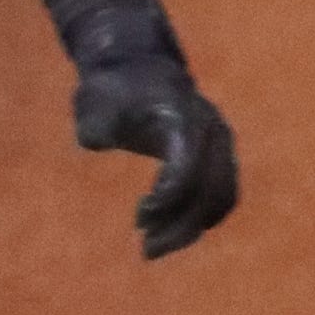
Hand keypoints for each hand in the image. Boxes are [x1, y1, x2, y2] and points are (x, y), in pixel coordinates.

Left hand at [73, 54, 237, 259]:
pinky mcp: (222, 154)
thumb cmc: (110, 89)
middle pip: (211, 190)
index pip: (188, 168)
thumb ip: (96, 127)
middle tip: (146, 249)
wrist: (135, 65)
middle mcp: (212, 129)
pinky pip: (223, 193)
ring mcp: (222, 141)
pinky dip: (202, 216)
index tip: (139, 218)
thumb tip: (96, 141)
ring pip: (222, 197)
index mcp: (183, 116)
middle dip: (180, 225)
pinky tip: (172, 233)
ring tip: (154, 247)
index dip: (168, 199)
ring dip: (192, 227)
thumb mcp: (92, 104)